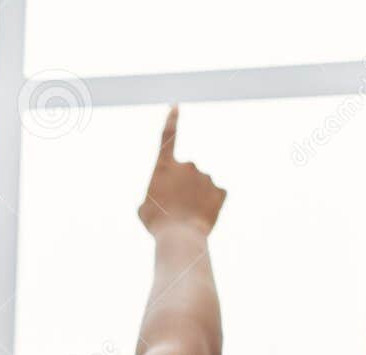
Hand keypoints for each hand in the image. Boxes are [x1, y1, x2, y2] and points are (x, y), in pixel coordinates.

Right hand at [137, 106, 225, 236]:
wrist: (180, 236)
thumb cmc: (157, 223)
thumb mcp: (144, 208)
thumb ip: (155, 194)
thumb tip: (165, 194)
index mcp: (164, 167)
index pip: (167, 137)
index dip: (171, 121)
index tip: (176, 106)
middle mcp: (187, 166)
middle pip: (185, 172)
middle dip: (181, 187)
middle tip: (174, 208)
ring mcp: (206, 177)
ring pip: (200, 185)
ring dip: (195, 197)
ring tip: (187, 216)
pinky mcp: (220, 190)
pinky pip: (214, 195)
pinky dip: (208, 205)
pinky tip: (201, 216)